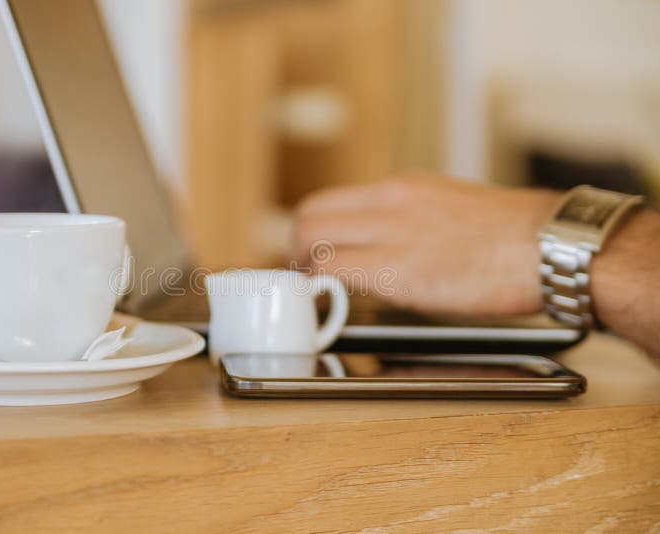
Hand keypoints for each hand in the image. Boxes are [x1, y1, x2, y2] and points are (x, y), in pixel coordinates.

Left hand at [292, 174, 558, 315]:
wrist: (551, 245)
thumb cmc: (512, 234)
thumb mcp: (450, 206)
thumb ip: (410, 219)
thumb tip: (385, 242)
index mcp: (401, 188)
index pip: (326, 202)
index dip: (306, 232)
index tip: (306, 253)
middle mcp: (390, 203)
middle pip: (308, 217)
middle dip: (294, 250)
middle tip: (303, 275)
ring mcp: (392, 235)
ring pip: (312, 244)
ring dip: (305, 271)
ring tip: (317, 293)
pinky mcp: (401, 272)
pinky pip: (338, 276)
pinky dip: (325, 291)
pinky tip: (334, 305)